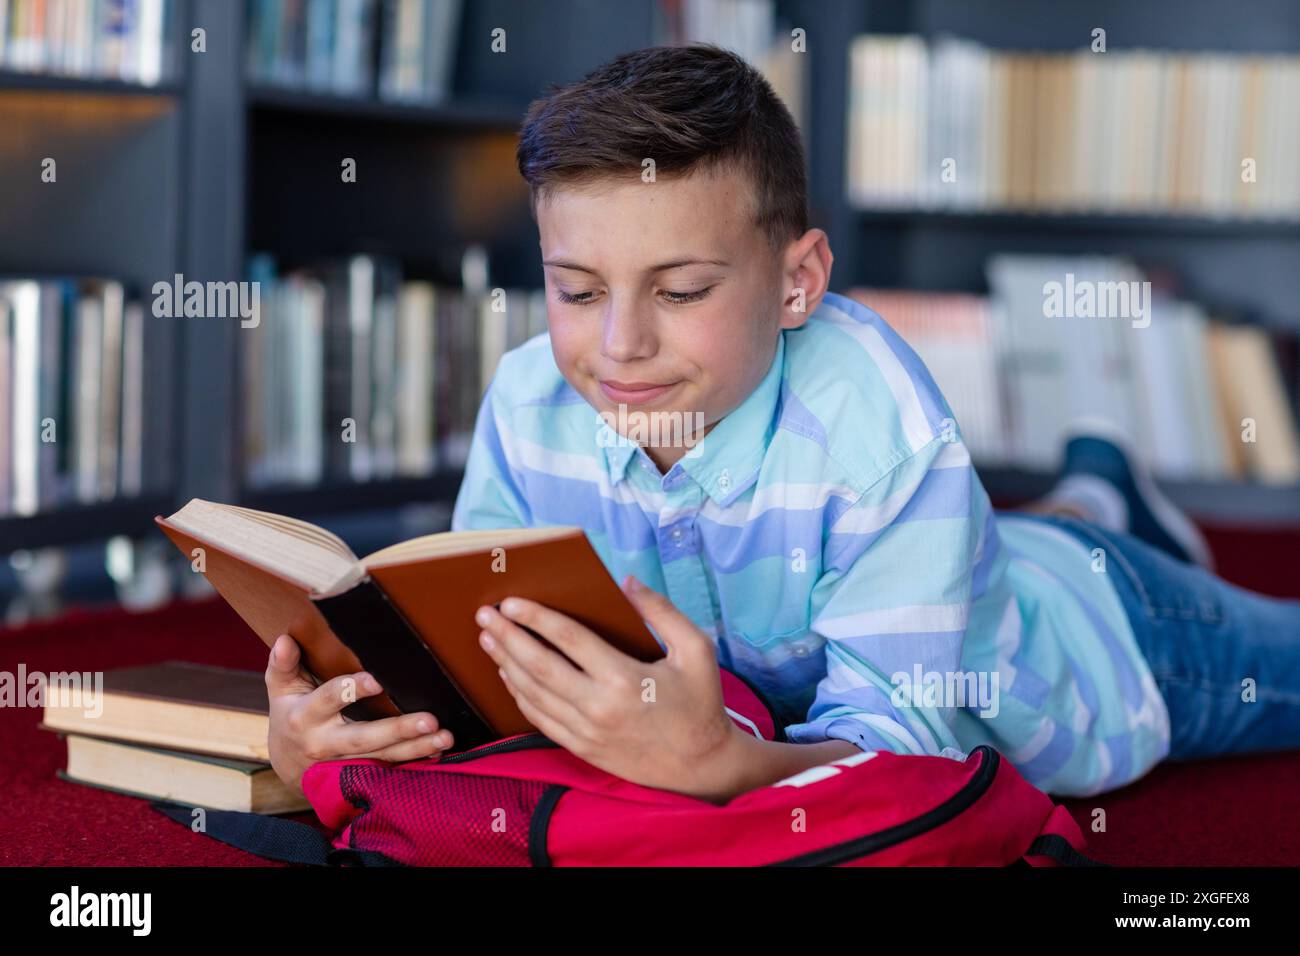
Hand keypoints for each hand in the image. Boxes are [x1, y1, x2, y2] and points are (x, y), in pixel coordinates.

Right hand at [264, 634, 453, 791]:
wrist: (286, 764)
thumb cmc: (290, 713)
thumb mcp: (280, 688)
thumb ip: (283, 664)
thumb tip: (285, 640)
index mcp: (305, 717)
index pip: (328, 700)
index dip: (350, 691)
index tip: (375, 680)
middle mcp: (325, 744)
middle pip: (363, 738)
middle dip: (397, 730)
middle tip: (430, 720)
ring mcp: (343, 764)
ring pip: (382, 758)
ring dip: (416, 749)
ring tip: (445, 736)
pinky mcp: (359, 776)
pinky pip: (389, 771)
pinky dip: (415, 762)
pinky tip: (439, 751)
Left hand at [474, 575, 744, 799]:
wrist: (702, 766)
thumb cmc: (700, 703)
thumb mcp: (696, 650)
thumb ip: (662, 612)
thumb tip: (627, 582)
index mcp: (625, 677)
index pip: (569, 639)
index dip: (537, 618)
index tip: (512, 601)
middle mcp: (600, 706)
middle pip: (539, 666)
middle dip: (508, 637)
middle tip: (485, 615)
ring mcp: (587, 731)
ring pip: (533, 694)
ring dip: (505, 664)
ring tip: (488, 639)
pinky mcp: (582, 749)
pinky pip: (540, 720)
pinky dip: (519, 696)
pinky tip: (508, 675)